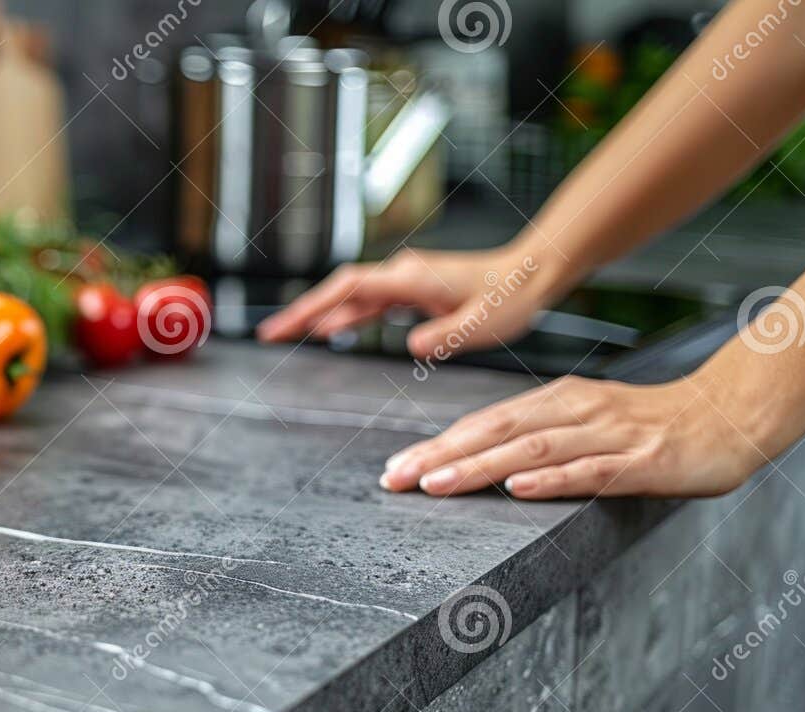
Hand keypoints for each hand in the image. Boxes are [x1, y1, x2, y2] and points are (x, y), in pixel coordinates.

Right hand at [257, 247, 561, 360]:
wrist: (535, 273)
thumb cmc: (511, 296)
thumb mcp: (479, 324)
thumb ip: (442, 336)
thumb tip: (409, 345)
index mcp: (410, 279)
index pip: (348, 289)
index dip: (312, 306)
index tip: (284, 327)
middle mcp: (403, 275)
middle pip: (339, 290)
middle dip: (302, 311)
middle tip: (269, 334)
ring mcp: (407, 281)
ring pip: (352, 297)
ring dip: (321, 315)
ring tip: (289, 335)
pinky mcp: (414, 290)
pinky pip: (371, 304)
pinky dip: (347, 317)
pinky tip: (331, 332)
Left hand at [379, 376, 768, 499]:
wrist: (730, 416)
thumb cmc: (651, 425)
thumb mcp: (585, 420)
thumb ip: (537, 435)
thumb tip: (477, 458)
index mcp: (559, 401)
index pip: (485, 423)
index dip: (437, 445)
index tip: (395, 469)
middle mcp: (577, 411)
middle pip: (497, 433)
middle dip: (442, 456)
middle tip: (397, 480)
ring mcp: (610, 435)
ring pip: (534, 450)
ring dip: (480, 468)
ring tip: (438, 485)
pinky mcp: (644, 462)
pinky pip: (592, 471)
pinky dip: (552, 480)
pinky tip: (518, 490)